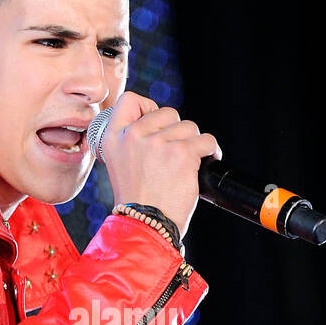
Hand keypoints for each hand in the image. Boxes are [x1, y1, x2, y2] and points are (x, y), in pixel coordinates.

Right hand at [98, 91, 221, 240]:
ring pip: (189, 127)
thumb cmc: (137, 200)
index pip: (130, 99)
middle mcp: (133, 135)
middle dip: (176, 131)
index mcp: (114, 137)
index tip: (156, 124)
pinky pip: (206, 141)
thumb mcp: (120, 164)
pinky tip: (206, 162)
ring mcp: (158, 142)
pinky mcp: (182, 153)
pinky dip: (211, 152)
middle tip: (174, 155)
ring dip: (194, 144)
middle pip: (168, 113)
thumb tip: (159, 124)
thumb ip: (132, 141)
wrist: (146, 224)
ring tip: (187, 164)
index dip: (148, 107)